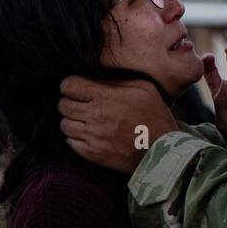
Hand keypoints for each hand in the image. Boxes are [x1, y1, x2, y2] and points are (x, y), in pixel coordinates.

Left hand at [58, 76, 178, 173]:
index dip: (70, 86)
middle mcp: (95, 114)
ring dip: (72, 121)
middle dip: (69, 103)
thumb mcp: (142, 87)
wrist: (163, 149)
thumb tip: (97, 74)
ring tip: (85, 121)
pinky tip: (89, 136)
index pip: (68, 85)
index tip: (76, 89)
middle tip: (81, 105)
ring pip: (64, 124)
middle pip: (63, 105)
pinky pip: (70, 142)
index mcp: (106, 95)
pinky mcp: (93, 153)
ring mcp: (93, 135)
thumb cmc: (155, 115)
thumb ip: (117, 79)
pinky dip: (76, 138)